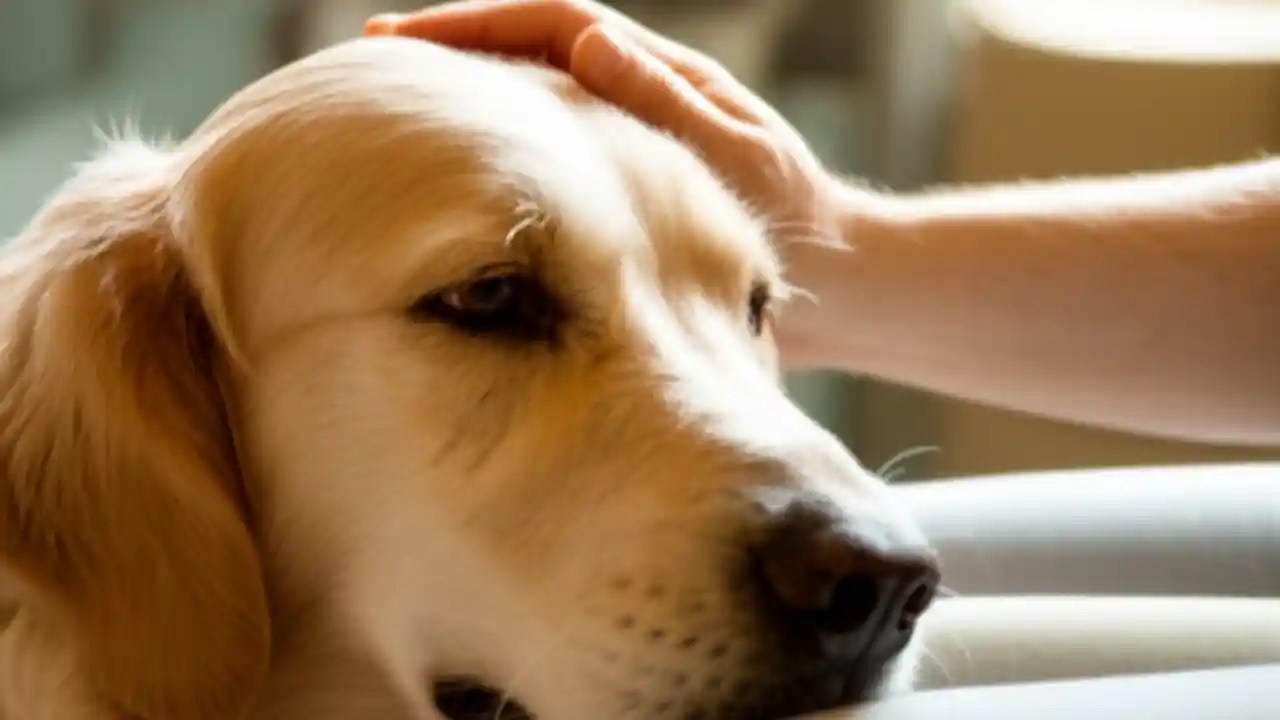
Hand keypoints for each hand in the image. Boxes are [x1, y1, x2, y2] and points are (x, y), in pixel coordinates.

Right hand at [365, 2, 854, 363]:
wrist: (836, 277)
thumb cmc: (795, 217)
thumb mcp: (737, 154)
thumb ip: (667, 102)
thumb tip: (589, 39)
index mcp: (661, 74)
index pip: (552, 22)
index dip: (474, 23)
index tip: (400, 40)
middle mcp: (637, 93)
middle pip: (529, 47)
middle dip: (453, 47)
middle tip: (371, 61)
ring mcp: (627, 137)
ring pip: (533, 98)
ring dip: (469, 95)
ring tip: (396, 108)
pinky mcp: (623, 187)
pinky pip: (548, 157)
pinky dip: (498, 152)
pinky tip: (456, 174)